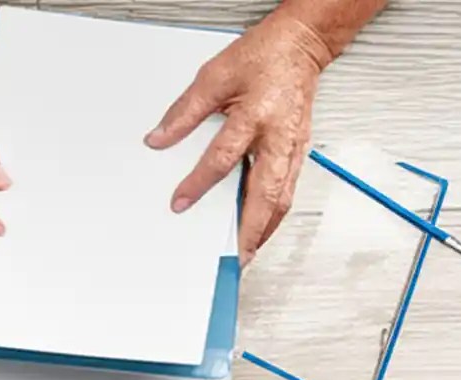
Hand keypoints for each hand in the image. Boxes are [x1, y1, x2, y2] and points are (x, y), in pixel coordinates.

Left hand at [145, 9, 331, 263]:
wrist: (301, 44)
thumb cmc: (262, 57)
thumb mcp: (214, 76)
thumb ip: (185, 111)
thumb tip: (159, 138)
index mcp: (255, 115)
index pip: (223, 158)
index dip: (198, 183)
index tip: (179, 204)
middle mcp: (278, 136)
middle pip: (266, 192)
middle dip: (251, 228)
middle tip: (237, 254)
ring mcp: (293, 147)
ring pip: (283, 197)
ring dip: (267, 228)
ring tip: (248, 250)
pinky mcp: (299, 151)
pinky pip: (289, 189)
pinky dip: (276, 213)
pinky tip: (264, 226)